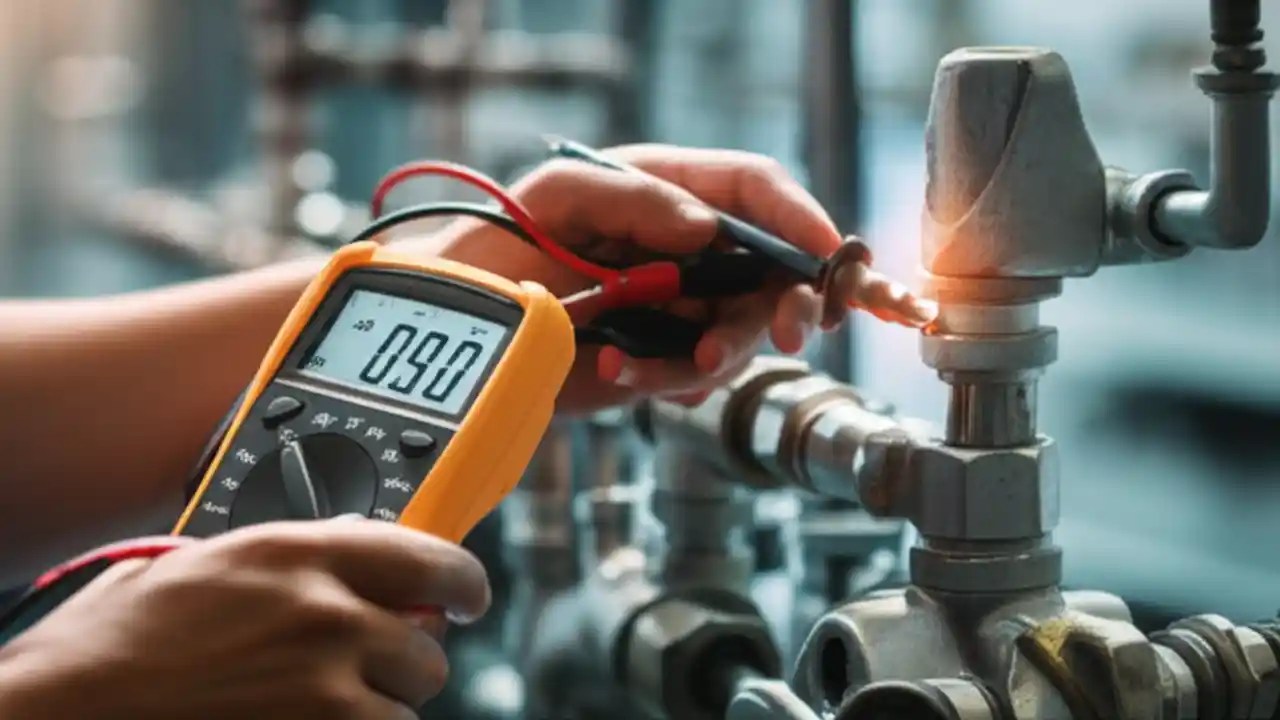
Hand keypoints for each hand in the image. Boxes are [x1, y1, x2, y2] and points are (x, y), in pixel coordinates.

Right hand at [0, 519, 489, 719]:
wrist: (61, 713)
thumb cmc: (116, 644)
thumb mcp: (208, 563)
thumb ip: (295, 555)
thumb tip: (355, 548)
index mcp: (299, 554)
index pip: (431, 557)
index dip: (462, 581)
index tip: (467, 594)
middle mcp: (325, 614)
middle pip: (430, 644)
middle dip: (404, 658)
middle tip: (365, 666)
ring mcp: (326, 688)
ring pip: (410, 705)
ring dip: (379, 708)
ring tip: (316, 706)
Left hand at [426, 144, 928, 412]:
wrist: (463, 321)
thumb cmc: (501, 239)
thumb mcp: (557, 198)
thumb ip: (633, 198)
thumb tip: (706, 227)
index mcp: (671, 191)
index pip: (757, 191)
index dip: (801, 219)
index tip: (828, 256)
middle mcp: (688, 248)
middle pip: (773, 271)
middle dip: (785, 306)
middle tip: (786, 334)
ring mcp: (679, 306)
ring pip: (739, 334)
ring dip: (710, 355)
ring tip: (635, 360)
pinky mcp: (661, 357)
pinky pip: (691, 377)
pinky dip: (660, 379)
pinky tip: (611, 365)